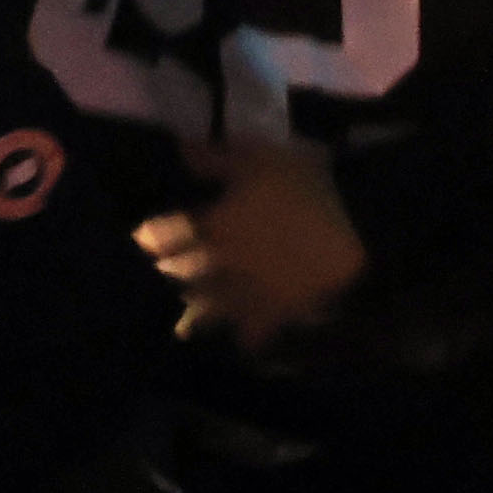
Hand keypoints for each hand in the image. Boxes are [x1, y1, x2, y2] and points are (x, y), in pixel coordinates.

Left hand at [133, 133, 366, 353]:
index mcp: (213, 223)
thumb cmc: (308, 182)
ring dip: (190, 316)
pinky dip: (245, 338)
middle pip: (179, 277)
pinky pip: (254, 330)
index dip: (145, 239)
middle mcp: (221, 263)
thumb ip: (216, 156)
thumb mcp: (261, 155)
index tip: (132, 242)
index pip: (163, 235)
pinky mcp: (279, 308)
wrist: (361, 219)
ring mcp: (250, 291)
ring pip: (207, 308)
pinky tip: (241, 342)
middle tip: (145, 286)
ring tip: (180, 326)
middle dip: (162, 280)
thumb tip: (177, 151)